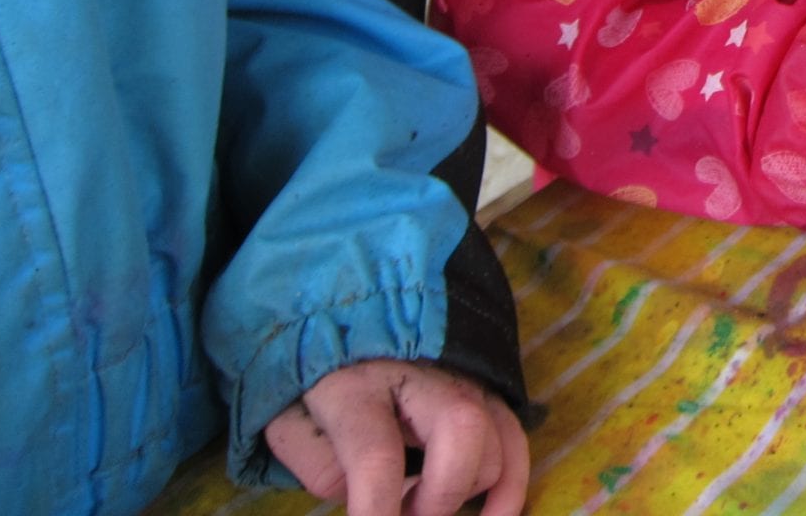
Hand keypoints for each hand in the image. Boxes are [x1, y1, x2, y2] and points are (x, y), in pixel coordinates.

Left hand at [263, 360, 528, 515]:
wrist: (347, 310)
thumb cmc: (313, 375)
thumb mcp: (289, 420)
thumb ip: (317, 465)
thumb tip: (369, 498)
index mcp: (357, 382)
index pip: (376, 455)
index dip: (377, 511)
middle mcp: (423, 375)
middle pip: (462, 434)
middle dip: (439, 497)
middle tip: (407, 513)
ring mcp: (463, 378)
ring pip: (492, 445)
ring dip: (460, 491)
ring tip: (420, 501)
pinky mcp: (485, 388)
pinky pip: (516, 440)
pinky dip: (511, 486)